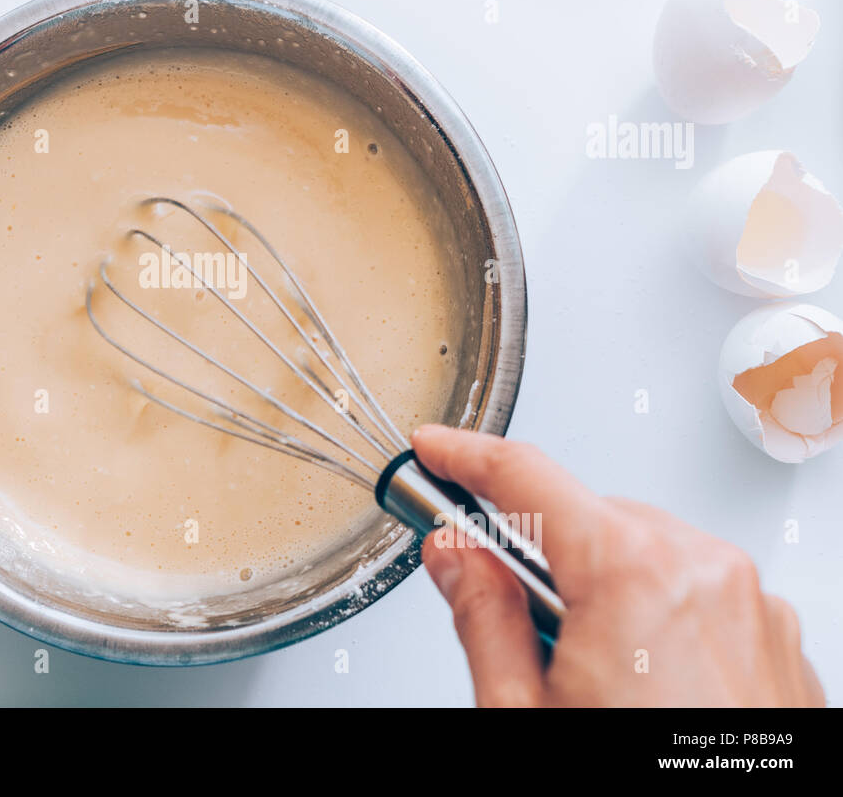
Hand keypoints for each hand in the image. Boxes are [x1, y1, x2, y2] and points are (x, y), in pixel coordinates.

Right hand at [413, 424, 824, 705]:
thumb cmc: (638, 782)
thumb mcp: (522, 716)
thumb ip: (482, 617)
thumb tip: (455, 555)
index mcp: (633, 574)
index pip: (528, 478)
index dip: (468, 458)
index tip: (438, 451)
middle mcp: (704, 572)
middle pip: (591, 519)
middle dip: (542, 553)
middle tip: (511, 620)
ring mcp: (752, 606)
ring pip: (647, 554)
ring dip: (603, 587)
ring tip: (590, 680)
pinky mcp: (777, 641)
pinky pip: (698, 593)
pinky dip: (659, 616)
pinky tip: (642, 687)